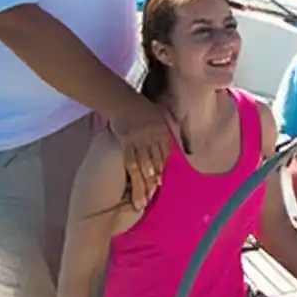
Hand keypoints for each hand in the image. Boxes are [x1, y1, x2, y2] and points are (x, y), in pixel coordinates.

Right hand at [107, 95, 173, 209]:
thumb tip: (174, 139)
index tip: (160, 182)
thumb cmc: (140, 107)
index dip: (161, 168)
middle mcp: (154, 136)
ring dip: (145, 181)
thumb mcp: (160, 114)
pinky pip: (131, 160)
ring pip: (145, 165)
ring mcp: (141, 139)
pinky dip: (135, 172)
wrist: (122, 100)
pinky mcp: (127, 141)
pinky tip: (136, 182)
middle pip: (156, 162)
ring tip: (144, 196)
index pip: (164, 153)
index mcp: (162, 130)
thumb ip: (166, 126)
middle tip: (153, 194)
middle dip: (154, 179)